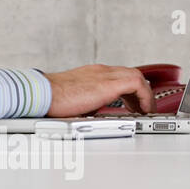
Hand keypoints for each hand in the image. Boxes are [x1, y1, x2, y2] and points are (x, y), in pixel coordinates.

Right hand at [40, 65, 155, 117]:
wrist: (42, 94)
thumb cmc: (51, 100)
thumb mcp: (74, 100)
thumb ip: (86, 104)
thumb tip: (90, 117)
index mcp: (92, 74)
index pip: (119, 76)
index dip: (130, 91)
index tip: (133, 104)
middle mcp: (100, 71)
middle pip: (131, 74)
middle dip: (141, 93)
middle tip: (142, 108)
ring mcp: (104, 75)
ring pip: (136, 77)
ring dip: (145, 95)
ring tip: (146, 111)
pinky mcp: (107, 84)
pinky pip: (136, 84)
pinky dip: (144, 96)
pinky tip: (143, 110)